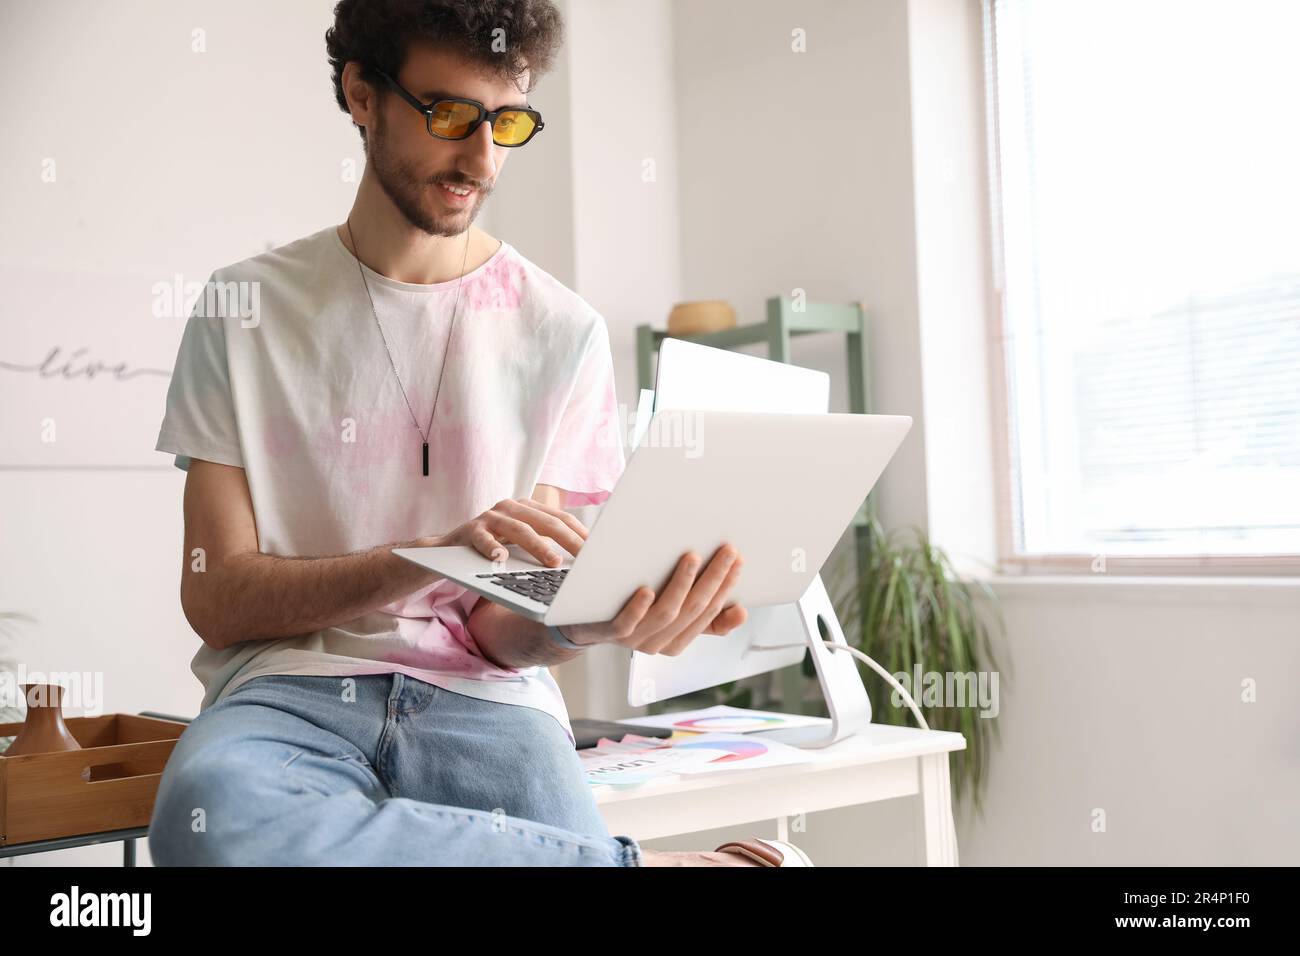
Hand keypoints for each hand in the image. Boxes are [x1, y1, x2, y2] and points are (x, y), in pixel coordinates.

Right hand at [438, 497, 587, 567]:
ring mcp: (490, 517)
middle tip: (585, 558)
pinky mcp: (470, 530)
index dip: (580, 533)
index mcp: (527, 508)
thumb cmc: (494, 548)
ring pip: (519, 529)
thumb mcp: (521, 542)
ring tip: (553, 562)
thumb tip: (579, 562)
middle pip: (546, 522)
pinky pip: (483, 539)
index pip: (560, 519)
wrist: (449, 549)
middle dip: (569, 540)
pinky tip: (500, 559)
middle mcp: (511, 508)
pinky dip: (492, 548)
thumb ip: (544, 545)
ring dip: (538, 546)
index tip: (598, 550)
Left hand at [559, 544, 748, 654]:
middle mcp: (658, 643)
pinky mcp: (608, 632)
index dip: (726, 586)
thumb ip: (703, 616)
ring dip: (681, 585)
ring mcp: (634, 639)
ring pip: (665, 614)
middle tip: (726, 550)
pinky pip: (626, 624)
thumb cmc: (632, 607)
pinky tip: (646, 589)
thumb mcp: (670, 612)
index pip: (710, 611)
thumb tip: (741, 612)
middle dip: (713, 579)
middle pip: (692, 609)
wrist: (581, 622)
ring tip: (692, 557)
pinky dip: (638, 608)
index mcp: (678, 640)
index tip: (738, 560)